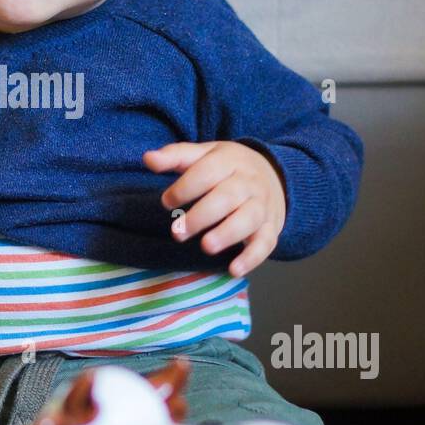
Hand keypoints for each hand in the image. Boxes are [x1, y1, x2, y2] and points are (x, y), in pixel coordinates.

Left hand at [142, 140, 286, 276]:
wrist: (275, 175)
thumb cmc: (228, 168)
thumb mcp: (204, 155)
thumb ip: (176, 156)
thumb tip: (148, 158)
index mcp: (230, 160)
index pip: (207, 172)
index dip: (185, 187)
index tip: (166, 202)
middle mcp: (248, 182)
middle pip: (227, 197)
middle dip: (202, 216)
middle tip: (177, 233)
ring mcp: (262, 205)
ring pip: (249, 219)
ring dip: (227, 234)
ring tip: (206, 246)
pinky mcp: (271, 228)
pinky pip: (266, 243)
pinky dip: (252, 258)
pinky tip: (233, 270)